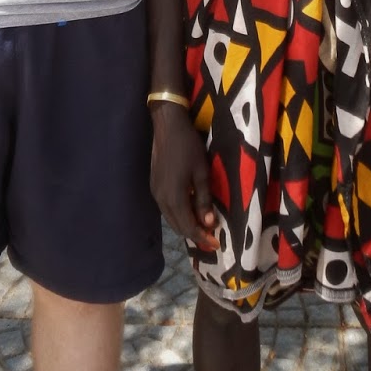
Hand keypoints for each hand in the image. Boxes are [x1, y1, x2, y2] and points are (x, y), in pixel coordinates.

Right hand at [149, 105, 217, 249]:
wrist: (167, 126)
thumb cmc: (188, 147)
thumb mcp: (201, 172)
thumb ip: (203, 199)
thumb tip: (208, 223)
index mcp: (174, 198)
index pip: (188, 227)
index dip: (202, 237)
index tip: (217, 244)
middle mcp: (161, 200)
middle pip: (178, 226)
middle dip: (195, 234)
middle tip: (211, 236)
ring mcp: (155, 193)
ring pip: (171, 218)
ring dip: (186, 224)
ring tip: (202, 225)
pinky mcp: (154, 186)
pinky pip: (167, 209)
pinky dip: (179, 214)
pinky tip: (189, 209)